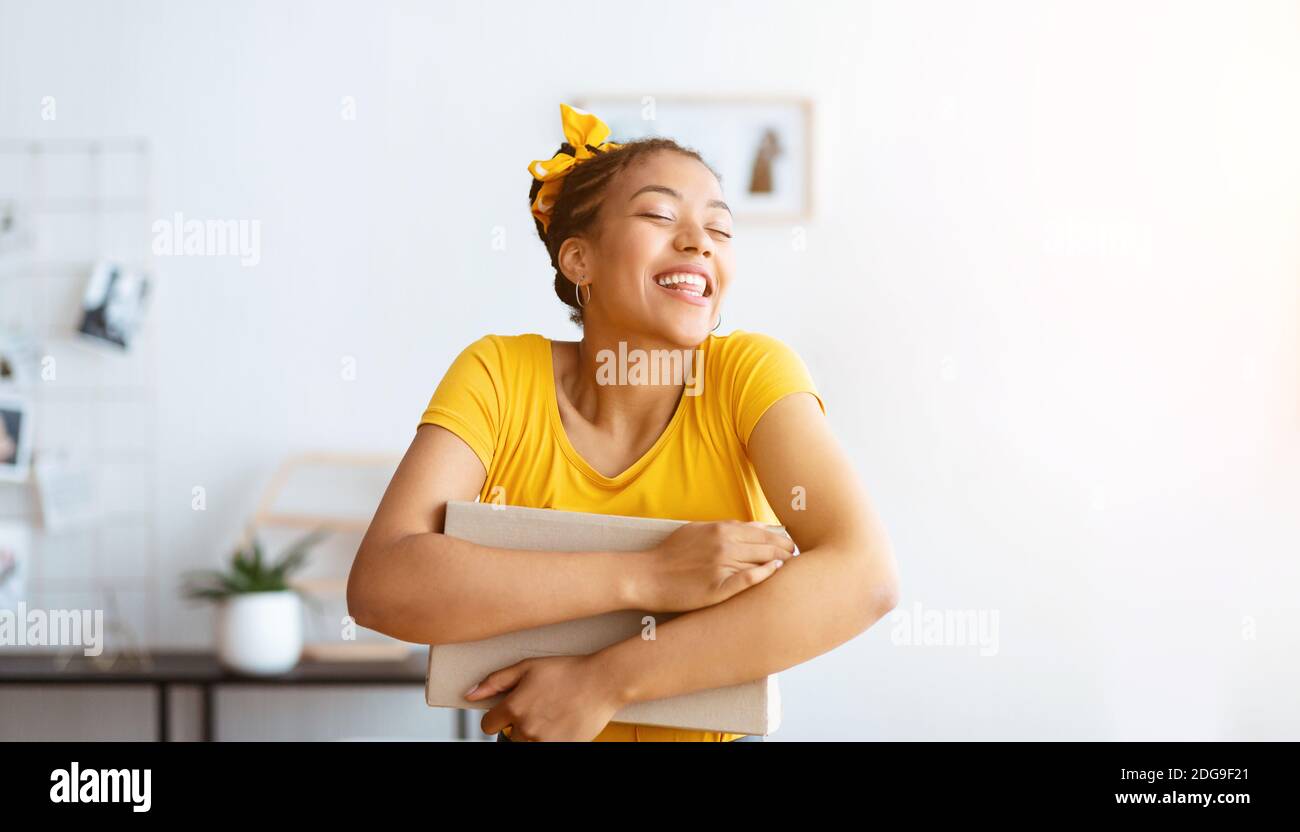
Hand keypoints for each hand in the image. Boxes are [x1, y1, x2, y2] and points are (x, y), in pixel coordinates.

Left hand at [465, 653, 624, 741]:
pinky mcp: (560, 749)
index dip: (498, 717)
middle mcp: (525, 728)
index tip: (510, 711)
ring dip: (535, 733)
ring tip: (553, 715)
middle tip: (541, 707)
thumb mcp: (527, 667)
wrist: (602, 682)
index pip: (487, 726)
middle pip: (509, 736)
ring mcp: (543, 742)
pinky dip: (551, 738)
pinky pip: (545, 748)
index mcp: (514, 707)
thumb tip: (469, 694)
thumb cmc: (566, 671)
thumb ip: (495, 681)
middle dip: (520, 724)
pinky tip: (561, 724)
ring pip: (527, 743)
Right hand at [634, 520, 796, 612]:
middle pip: (769, 547)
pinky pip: (748, 579)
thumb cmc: (671, 554)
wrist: (647, 576)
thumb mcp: (698, 530)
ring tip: (793, 572)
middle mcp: (725, 544)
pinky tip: (774, 574)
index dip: (782, 540)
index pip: (764, 532)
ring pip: (762, 562)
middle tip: (798, 561)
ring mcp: (722, 565)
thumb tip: (755, 526)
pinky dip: (764, 575)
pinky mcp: (717, 587)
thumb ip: (727, 527)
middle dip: (787, 553)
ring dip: (780, 566)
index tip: (791, 548)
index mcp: (722, 529)